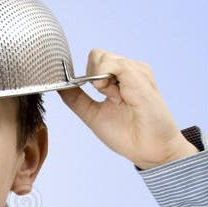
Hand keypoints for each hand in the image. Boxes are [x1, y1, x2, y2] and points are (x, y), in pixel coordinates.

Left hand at [57, 50, 197, 169]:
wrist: (149, 150)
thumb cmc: (127, 135)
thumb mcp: (92, 115)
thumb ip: (76, 99)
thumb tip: (58, 86)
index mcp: (119, 78)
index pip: (95, 60)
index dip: (85, 74)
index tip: (91, 93)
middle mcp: (128, 71)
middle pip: (97, 56)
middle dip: (93, 77)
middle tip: (108, 98)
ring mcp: (135, 72)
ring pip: (102, 57)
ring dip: (99, 80)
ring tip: (116, 100)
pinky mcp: (140, 76)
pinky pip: (115, 63)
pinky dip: (105, 77)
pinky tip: (114, 94)